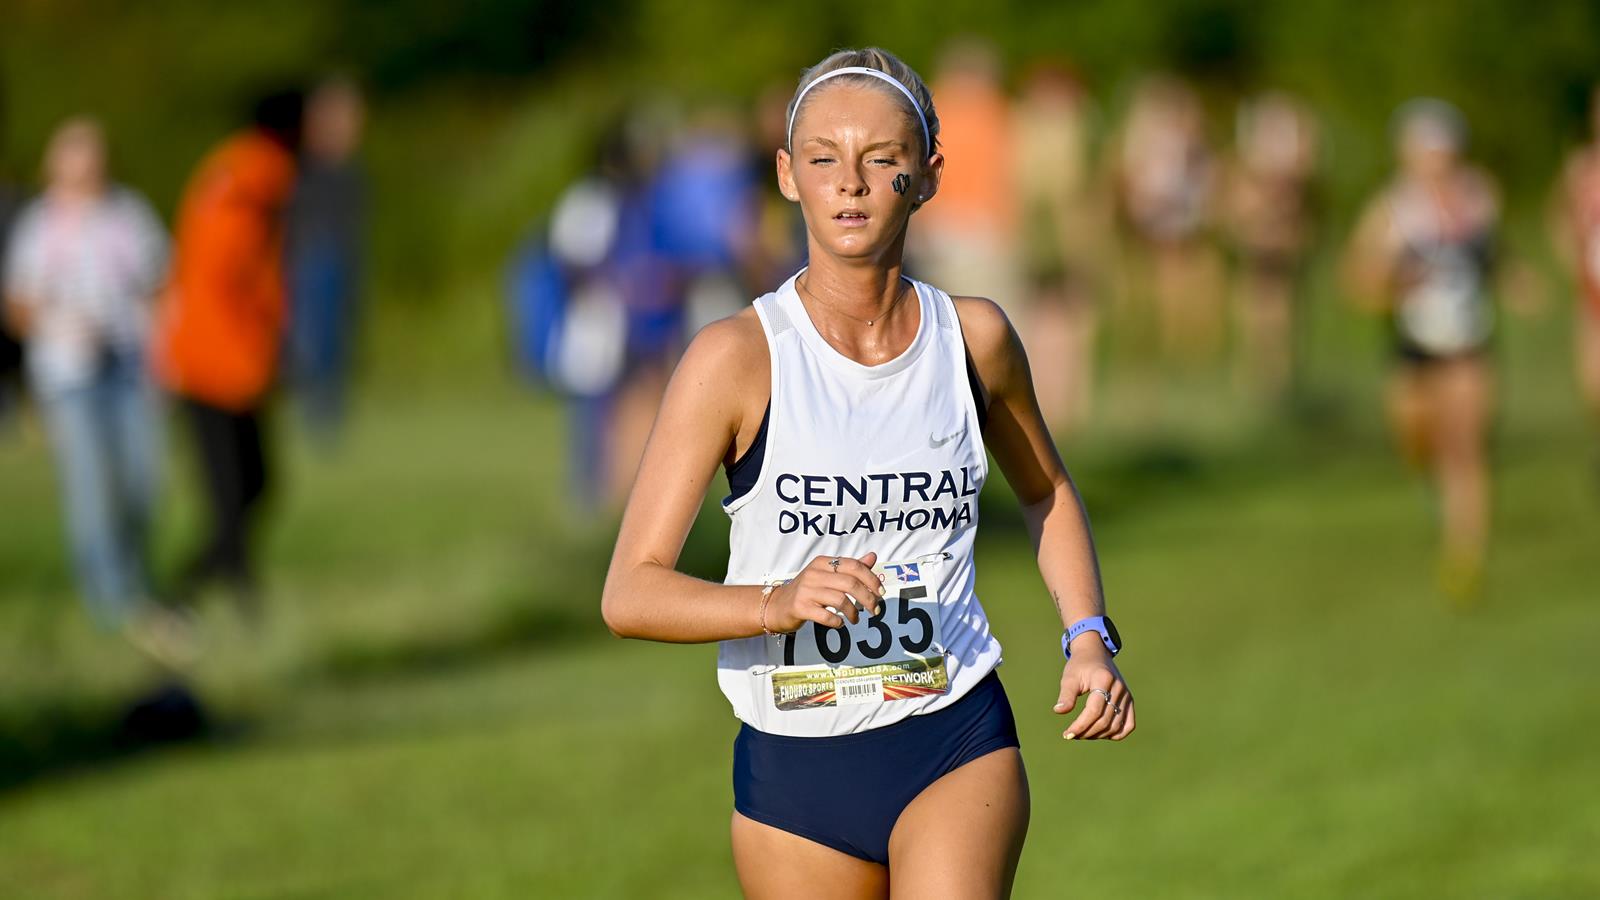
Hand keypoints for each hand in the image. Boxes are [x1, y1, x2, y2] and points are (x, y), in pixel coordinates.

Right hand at [764, 552, 882, 632]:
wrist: (777, 606)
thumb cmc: (807, 590)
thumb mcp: (827, 575)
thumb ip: (850, 567)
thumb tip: (873, 557)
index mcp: (822, 563)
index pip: (854, 566)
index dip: (871, 579)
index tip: (880, 592)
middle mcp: (814, 574)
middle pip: (850, 584)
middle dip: (868, 598)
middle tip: (875, 610)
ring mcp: (806, 591)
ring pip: (840, 600)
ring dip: (854, 612)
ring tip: (856, 619)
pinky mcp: (800, 608)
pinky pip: (826, 616)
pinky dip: (837, 622)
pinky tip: (840, 623)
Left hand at [1053, 641, 1134, 740]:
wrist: (1095, 654)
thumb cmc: (1080, 666)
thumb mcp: (1070, 677)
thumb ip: (1066, 695)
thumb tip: (1059, 711)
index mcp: (1103, 679)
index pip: (1094, 710)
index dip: (1080, 725)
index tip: (1067, 734)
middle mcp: (1119, 688)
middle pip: (1105, 720)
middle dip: (1086, 732)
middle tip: (1071, 735)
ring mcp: (1127, 695)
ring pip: (1116, 726)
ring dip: (1098, 735)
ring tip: (1082, 734)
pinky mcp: (1130, 701)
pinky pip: (1128, 725)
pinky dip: (1116, 734)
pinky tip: (1100, 734)